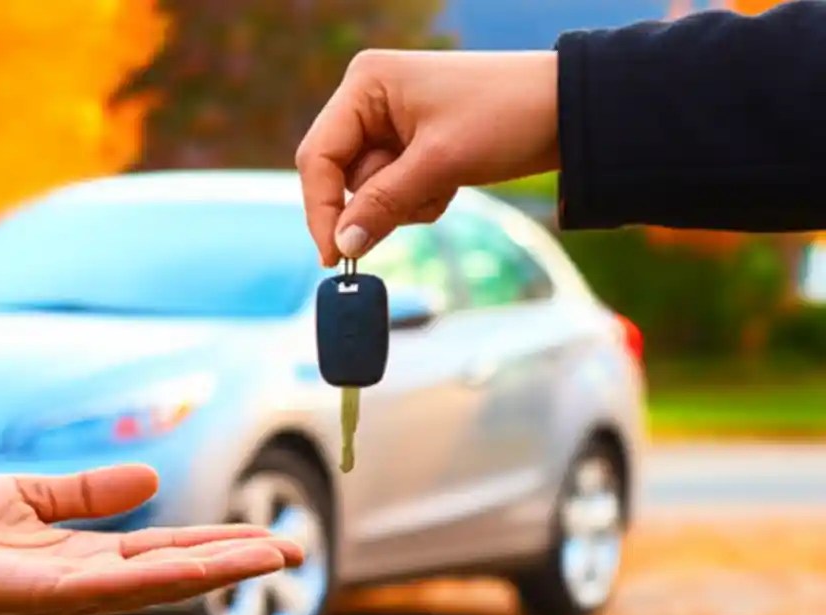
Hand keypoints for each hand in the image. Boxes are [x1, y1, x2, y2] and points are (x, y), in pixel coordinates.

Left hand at [0, 464, 302, 614]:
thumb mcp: (31, 495)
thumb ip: (86, 492)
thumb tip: (150, 479)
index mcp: (87, 557)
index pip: (166, 549)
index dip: (217, 543)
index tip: (268, 536)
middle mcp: (87, 582)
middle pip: (174, 572)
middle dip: (234, 563)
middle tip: (296, 553)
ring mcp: (66, 595)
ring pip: (153, 584)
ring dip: (211, 571)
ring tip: (265, 558)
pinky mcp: (38, 597)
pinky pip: (104, 587)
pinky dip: (151, 578)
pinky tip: (192, 566)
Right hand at [295, 50, 559, 265]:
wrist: (570, 110)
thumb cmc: (508, 116)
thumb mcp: (440, 164)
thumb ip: (383, 205)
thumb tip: (342, 245)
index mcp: (366, 84)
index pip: (319, 157)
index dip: (322, 209)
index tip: (334, 255)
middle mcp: (369, 97)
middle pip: (341, 175)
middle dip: (379, 200)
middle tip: (419, 204)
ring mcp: (389, 120)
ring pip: (369, 188)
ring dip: (404, 201)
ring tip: (447, 182)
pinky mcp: (410, 142)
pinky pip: (392, 188)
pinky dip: (419, 197)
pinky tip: (452, 181)